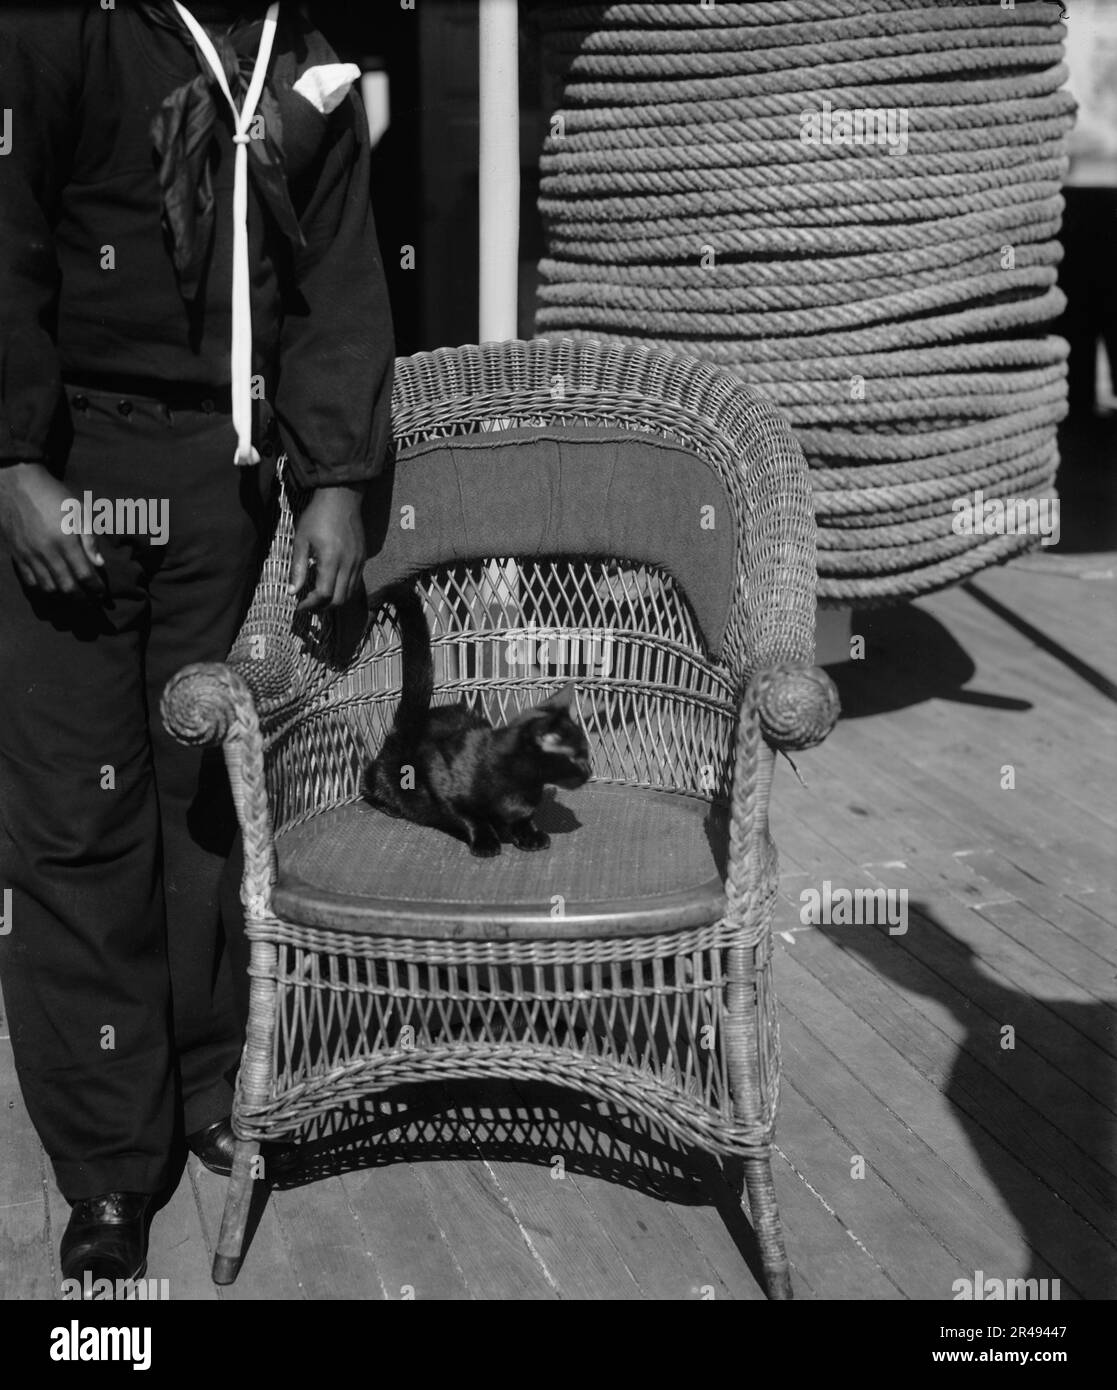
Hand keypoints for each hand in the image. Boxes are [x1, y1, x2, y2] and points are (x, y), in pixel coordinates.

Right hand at [0, 462, 105, 597]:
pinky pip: (30, 581)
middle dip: (82, 598)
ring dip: (64, 597)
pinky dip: (43, 589)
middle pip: (67, 587)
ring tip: (75, 597)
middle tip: (92, 601)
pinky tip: (53, 589)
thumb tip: (99, 564)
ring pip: (48, 588)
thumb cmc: (53, 495)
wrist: (16, 484)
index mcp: (65, 541)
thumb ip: (89, 539)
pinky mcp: (17, 555)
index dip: (96, 588)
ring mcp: (29, 555)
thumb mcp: (78, 511)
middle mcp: (47, 552)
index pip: (84, 575)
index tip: (103, 593)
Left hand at [288, 484, 364, 611]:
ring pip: (349, 594)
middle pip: (339, 600)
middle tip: (308, 606)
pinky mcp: (363, 559)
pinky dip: (343, 591)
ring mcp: (358, 562)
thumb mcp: (301, 540)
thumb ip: (297, 568)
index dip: (310, 605)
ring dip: (334, 601)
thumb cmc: (317, 516)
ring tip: (319, 599)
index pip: (324, 594)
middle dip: (323, 608)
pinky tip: (331, 585)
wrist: (342, 497)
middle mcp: (348, 564)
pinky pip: (355, 583)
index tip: (298, 605)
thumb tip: (292, 592)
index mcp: (330, 559)